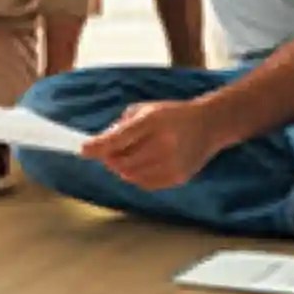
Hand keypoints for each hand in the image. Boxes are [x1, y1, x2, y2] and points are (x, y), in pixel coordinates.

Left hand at [80, 100, 224, 190]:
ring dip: (122, 168)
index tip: (83, 150)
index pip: (119, 138)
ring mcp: (172, 163)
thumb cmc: (171, 115)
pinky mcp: (178, 177)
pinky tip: (145, 163)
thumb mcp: (144, 109)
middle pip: (121, 162)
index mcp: (152, 121)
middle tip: (109, 152)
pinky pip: (144, 183)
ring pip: (130, 175)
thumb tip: (99, 145)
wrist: (209, 125)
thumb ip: (120, 127)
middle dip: (109, 159)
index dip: (98, 146)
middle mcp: (163, 143)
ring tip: (130, 155)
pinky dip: (136, 176)